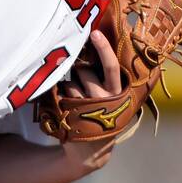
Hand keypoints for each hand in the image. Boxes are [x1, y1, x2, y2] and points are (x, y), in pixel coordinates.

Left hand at [60, 29, 122, 172]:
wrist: (92, 149)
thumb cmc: (104, 113)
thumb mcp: (114, 96)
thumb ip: (109, 76)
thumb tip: (97, 43)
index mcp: (119, 91)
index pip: (111, 66)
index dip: (103, 49)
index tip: (94, 33)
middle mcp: (105, 98)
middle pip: (85, 70)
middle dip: (81, 69)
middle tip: (85, 81)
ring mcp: (87, 106)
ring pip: (71, 80)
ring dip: (71, 83)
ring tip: (79, 98)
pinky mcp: (72, 113)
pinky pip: (62, 91)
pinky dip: (62, 93)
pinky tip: (69, 105)